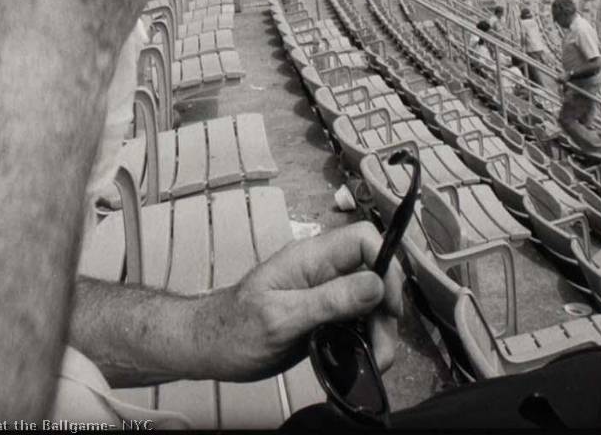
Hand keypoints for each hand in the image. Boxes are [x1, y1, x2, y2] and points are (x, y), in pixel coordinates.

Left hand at [198, 222, 404, 381]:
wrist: (211, 348)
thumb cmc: (236, 329)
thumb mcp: (282, 317)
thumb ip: (329, 300)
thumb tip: (376, 284)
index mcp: (310, 258)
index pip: (362, 239)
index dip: (384, 265)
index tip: (389, 305)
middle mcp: (321, 270)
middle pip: (373, 273)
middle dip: (386, 310)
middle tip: (381, 349)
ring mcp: (323, 293)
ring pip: (369, 301)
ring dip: (379, 331)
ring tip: (375, 362)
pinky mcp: (323, 316)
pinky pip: (356, 319)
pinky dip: (367, 339)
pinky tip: (363, 360)